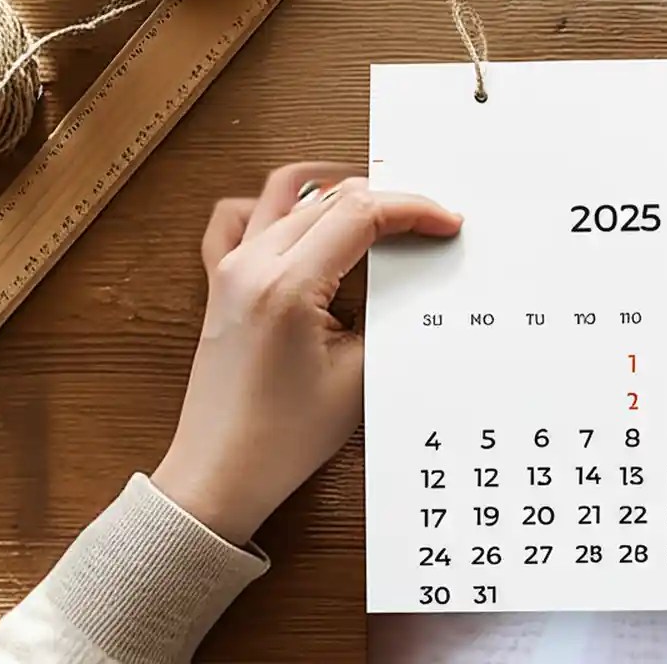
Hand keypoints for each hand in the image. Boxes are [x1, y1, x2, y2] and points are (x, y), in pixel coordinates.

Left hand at [152, 163, 462, 543]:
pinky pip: (241, 218)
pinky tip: (306, 221)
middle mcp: (251, 265)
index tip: (446, 222)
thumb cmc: (282, 438)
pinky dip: (278, 207)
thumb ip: (389, 311)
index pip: (360, 214)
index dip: (413, 209)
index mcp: (286, 286)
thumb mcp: (360, 374)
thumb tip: (414, 270)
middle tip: (426, 224)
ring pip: (288, 194)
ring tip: (377, 212)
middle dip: (386, 202)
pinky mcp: (221, 282)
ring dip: (336, 193)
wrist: (221, 471)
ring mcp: (230, 269)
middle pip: (329, 197)